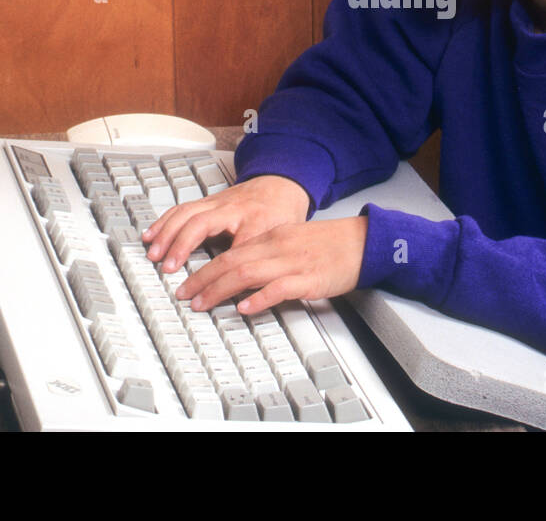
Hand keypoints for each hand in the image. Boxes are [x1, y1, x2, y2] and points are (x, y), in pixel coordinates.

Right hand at [143, 174, 310, 271]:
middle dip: (180, 245)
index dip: (212, 266)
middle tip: (167, 268)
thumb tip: (248, 287)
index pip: (230, 246)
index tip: (199, 286)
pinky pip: (181, 209)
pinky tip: (152, 233)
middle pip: (199, 222)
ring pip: (186, 212)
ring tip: (153, 252)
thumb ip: (262, 258)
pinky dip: (164, 221)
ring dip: (166, 232)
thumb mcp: (281, 237)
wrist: (282, 184)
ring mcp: (216, 202)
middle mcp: (229, 207)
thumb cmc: (281, 211)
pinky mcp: (207, 202)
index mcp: (251, 218)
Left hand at [177, 217, 368, 314]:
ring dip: (220, 289)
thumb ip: (267, 254)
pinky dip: (259, 298)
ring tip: (202, 303)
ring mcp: (292, 262)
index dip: (204, 268)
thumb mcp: (292, 241)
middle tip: (183, 295)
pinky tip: (245, 308)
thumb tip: (241, 274)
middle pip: (231, 261)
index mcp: (272, 237)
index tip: (187, 282)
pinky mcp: (309, 279)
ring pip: (247, 272)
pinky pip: (279, 288)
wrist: (362, 242)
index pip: (230, 252)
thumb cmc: (330, 244)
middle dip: (203, 279)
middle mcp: (277, 247)